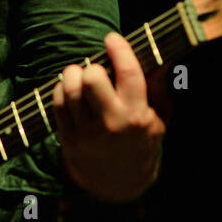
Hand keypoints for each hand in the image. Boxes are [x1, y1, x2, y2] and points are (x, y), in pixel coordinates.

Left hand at [52, 32, 165, 201]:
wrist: (120, 183)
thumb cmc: (142, 143)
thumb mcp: (159, 119)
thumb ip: (160, 89)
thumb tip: (164, 57)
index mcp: (137, 115)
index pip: (128, 73)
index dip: (119, 49)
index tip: (112, 38)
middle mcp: (111, 123)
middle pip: (93, 78)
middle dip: (93, 66)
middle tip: (96, 69)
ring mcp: (87, 133)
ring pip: (70, 89)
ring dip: (73, 74)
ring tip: (81, 76)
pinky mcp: (69, 139)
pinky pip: (58, 103)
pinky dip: (61, 89)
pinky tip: (70, 90)